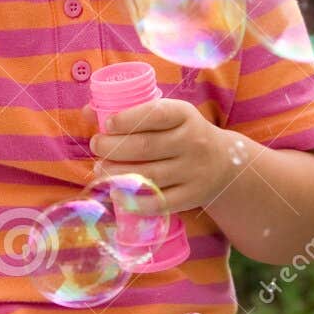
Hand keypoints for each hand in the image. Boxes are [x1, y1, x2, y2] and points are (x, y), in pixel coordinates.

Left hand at [84, 98, 243, 215]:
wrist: (224, 162)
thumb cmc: (183, 134)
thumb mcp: (168, 116)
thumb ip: (131, 112)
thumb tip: (89, 111)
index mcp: (185, 116)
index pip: (156, 114)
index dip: (127, 119)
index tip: (107, 124)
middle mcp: (192, 142)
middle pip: (146, 147)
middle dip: (113, 147)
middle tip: (96, 146)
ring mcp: (193, 172)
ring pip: (148, 175)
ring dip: (117, 173)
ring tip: (100, 169)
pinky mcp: (191, 196)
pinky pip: (159, 202)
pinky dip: (134, 201)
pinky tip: (117, 193)